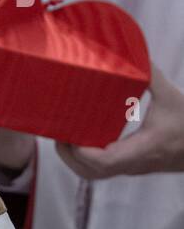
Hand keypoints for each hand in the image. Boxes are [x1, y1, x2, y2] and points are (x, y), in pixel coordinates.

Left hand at [56, 68, 183, 178]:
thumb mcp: (172, 97)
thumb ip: (151, 76)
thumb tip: (134, 54)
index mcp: (144, 148)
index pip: (105, 161)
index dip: (82, 152)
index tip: (68, 134)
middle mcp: (134, 163)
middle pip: (91, 172)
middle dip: (68, 154)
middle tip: (56, 130)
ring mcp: (131, 168)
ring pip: (93, 174)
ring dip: (73, 159)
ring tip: (62, 135)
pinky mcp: (131, 167)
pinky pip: (101, 170)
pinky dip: (84, 159)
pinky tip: (77, 140)